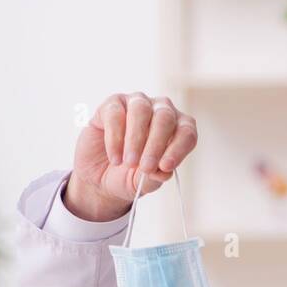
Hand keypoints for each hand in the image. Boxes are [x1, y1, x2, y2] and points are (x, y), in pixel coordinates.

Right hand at [65, 92, 197, 221]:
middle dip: (156, 145)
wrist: (100, 176)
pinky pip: (115, 113)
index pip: (187, 132)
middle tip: (145, 167)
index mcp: (177, 129)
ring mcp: (137, 103)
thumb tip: (163, 171)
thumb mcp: (145, 183)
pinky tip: (115, 158)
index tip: (166, 167)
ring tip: (129, 163)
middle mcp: (160, 111)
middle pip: (165, 118)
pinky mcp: (112, 104)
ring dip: (135, 139)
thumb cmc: (129, 175)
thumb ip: (156, 176)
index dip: (179, 149)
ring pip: (141, 110)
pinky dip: (115, 138)